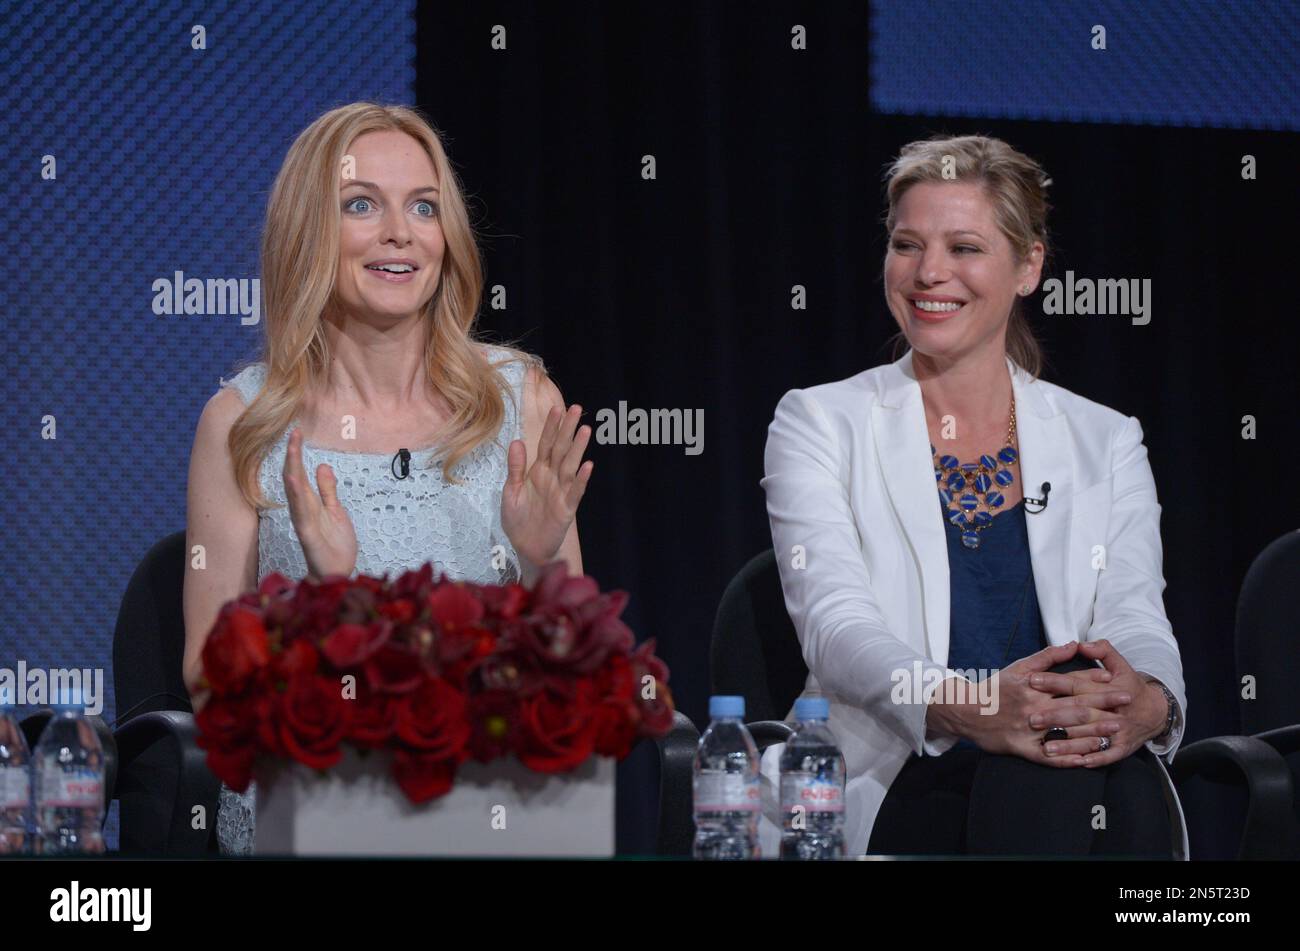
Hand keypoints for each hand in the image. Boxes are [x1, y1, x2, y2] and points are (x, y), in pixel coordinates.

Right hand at [282, 427, 356, 580]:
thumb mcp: (336, 511)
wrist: (337, 573)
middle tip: (294, 432)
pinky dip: (296, 497)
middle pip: (295, 478)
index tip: (298, 432)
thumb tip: (322, 465)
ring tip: (292, 449)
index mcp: (310, 503)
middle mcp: (303, 510)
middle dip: (294, 456)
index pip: (301, 474)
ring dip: (293, 470)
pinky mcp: (308, 534)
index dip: (298, 454)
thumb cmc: (334, 544)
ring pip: (295, 493)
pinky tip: (294, 482)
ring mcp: (303, 521)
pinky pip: (301, 513)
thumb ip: (328, 490)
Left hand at [500, 403, 592, 566]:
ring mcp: (561, 492)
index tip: (556, 408)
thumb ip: (515, 468)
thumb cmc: (518, 519)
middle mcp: (551, 478)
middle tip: (577, 409)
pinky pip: (575, 492)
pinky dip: (581, 479)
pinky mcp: (566, 509)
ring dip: (578, 448)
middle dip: (568, 429)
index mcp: (537, 471)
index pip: (545, 444)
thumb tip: (516, 441)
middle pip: (561, 449)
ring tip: (585, 430)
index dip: (551, 427)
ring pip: (570, 466)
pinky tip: (588, 465)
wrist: (525, 548)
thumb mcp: (510, 491)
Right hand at [927, 641, 1134, 767]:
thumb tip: (1073, 644)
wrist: (966, 712)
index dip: (1092, 680)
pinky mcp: (1023, 749)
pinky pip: (1049, 757)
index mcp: (1033, 686)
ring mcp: (1028, 730)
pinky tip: (1088, 758)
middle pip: (1073, 705)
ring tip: (1116, 729)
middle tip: (1127, 701)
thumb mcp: (1019, 666)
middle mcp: (1033, 707)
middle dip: (1103, 703)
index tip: (1115, 679)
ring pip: (1065, 731)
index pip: (1068, 681)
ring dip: (1093, 730)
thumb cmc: (996, 688)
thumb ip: (1047, 656)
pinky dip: (1069, 758)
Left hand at [1026, 639, 1169, 766]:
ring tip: (1046, 747)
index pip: (1078, 684)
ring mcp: (1119, 731)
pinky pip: (1107, 755)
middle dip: (1055, 716)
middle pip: (1080, 712)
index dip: (1055, 682)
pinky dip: (1093, 759)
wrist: (1156, 712)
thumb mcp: (1121, 664)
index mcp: (1110, 688)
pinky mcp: (1123, 747)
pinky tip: (1076, 762)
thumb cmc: (1131, 686)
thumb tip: (1081, 644)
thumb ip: (1102, 651)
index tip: (1032, 680)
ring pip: (1091, 737)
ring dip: (1069, 744)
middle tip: (1030, 718)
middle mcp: (1114, 710)